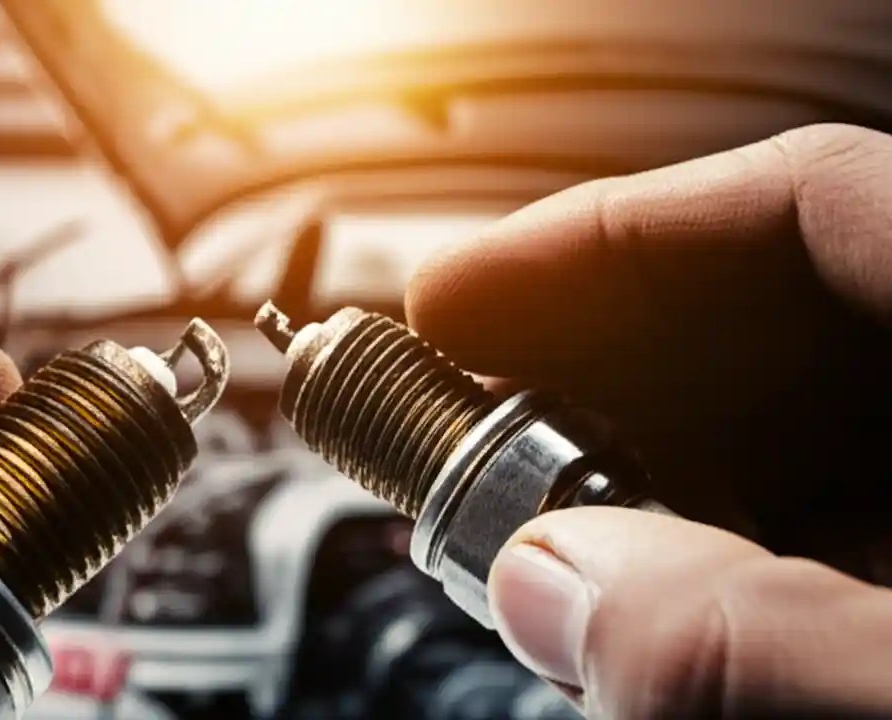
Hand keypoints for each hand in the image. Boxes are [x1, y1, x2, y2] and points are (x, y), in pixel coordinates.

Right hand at [407, 124, 891, 717]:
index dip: (606, 235)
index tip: (451, 296)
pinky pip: (815, 519)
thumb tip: (549, 585)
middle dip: (594, 361)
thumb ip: (735, 636)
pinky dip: (703, 542)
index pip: (813, 199)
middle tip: (456, 416)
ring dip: (629, 467)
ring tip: (517, 520)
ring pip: (780, 426)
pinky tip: (629, 581)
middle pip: (773, 313)